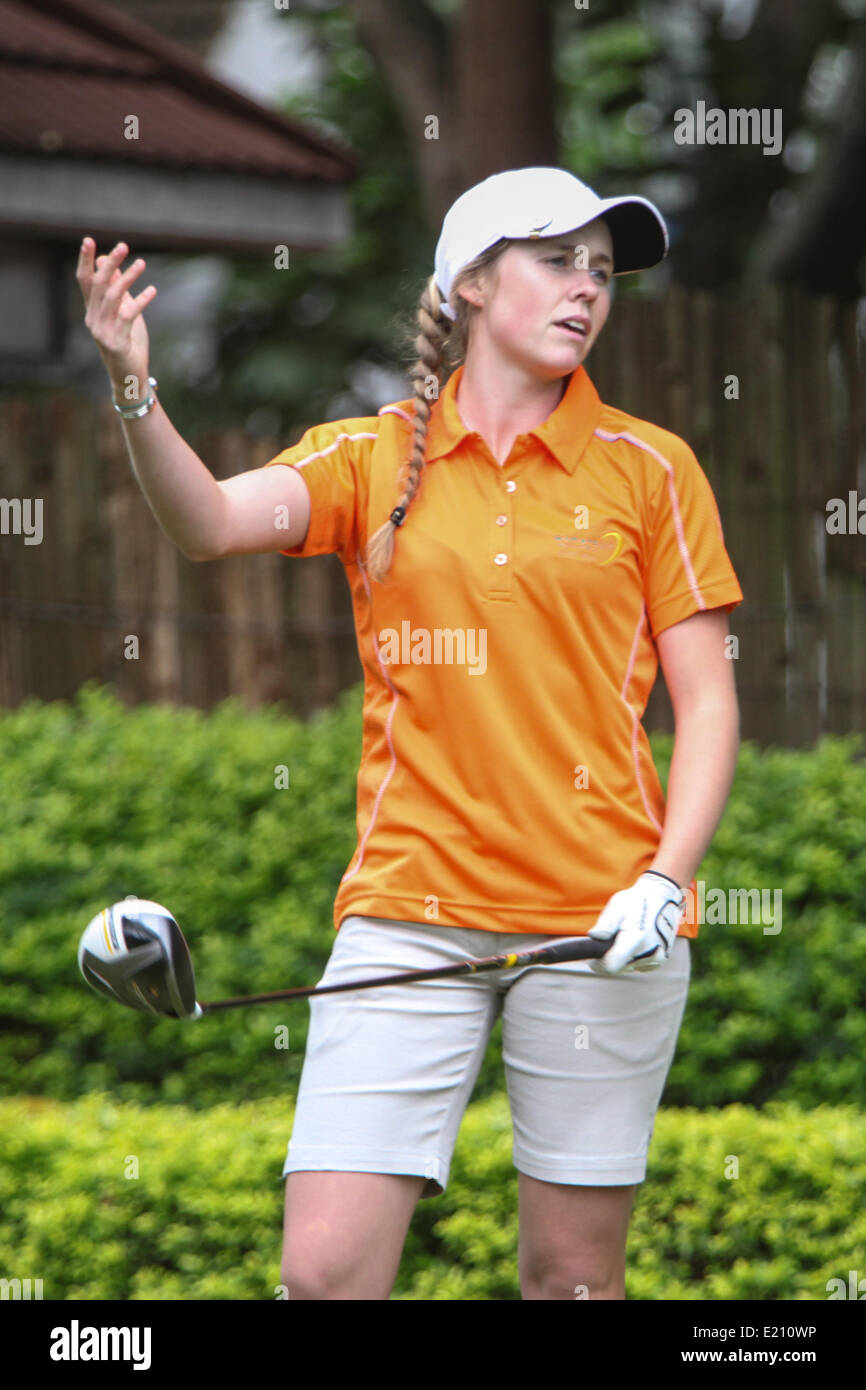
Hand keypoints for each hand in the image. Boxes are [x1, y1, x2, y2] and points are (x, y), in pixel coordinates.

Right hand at [76, 238, 155, 399]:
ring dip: (128, 278)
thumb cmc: (128, 342)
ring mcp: (102, 330)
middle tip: (123, 246)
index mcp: (92, 309)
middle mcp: (93, 318)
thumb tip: (108, 262)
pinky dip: (140, 301)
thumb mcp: (122, 312)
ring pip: (112, 297)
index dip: (85, 261)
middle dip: (110, 263)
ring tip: (142, 264)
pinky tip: (152, 291)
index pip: (84, 280)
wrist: (129, 376)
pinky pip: (127, 316)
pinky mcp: (116, 341)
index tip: (89, 240)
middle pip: (99, 284)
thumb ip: (116, 289)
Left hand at [587, 870, 683, 974]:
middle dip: (610, 958)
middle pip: (619, 968)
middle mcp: (648, 952)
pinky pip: (639, 966)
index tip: (593, 959)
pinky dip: (634, 958)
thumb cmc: (637, 901)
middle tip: (609, 941)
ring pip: (629, 968)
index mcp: (635, 938)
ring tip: (624, 937)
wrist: (663, 898)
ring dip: (622, 958)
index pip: (611, 966)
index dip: (598, 964)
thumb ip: (605, 924)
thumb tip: (594, 937)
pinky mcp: (660, 960)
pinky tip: (635, 943)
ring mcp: (657, 957)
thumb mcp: (617, 906)